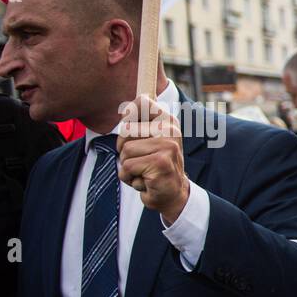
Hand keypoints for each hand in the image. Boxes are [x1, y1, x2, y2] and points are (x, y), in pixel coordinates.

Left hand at [118, 94, 189, 223]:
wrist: (172, 194)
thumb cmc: (154, 166)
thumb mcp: (147, 140)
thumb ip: (136, 121)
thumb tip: (129, 104)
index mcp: (168, 121)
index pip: (141, 102)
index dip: (129, 116)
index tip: (136, 134)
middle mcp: (170, 130)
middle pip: (125, 130)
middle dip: (124, 149)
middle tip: (141, 159)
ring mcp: (168, 147)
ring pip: (125, 151)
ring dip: (128, 167)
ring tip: (144, 172)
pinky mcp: (161, 164)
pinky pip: (128, 168)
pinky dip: (130, 179)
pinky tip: (145, 181)